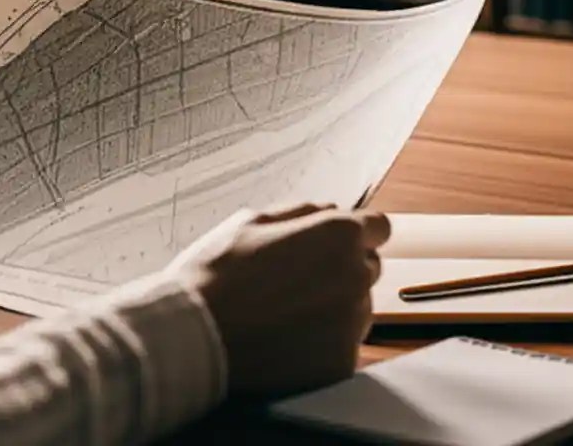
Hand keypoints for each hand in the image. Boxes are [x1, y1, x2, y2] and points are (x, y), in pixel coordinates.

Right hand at [167, 204, 389, 393]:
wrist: (194, 337)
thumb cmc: (215, 276)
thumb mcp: (250, 221)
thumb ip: (301, 212)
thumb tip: (328, 211)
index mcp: (339, 235)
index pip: (378, 228)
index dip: (354, 234)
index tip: (332, 245)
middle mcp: (356, 276)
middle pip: (369, 267)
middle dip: (342, 269)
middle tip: (295, 280)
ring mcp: (353, 323)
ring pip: (357, 308)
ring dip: (334, 307)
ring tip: (284, 312)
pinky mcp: (343, 362)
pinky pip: (342, 345)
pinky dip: (322, 343)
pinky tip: (285, 338)